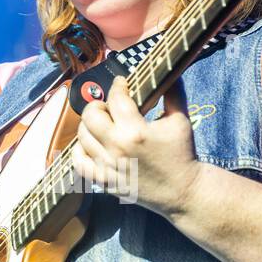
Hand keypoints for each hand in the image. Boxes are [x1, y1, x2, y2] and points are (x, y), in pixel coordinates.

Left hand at [73, 75, 203, 217]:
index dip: (118, 85)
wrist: (182, 192)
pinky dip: (80, 150)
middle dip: (99, 104)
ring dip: (90, 124)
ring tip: (102, 123)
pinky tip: (92, 143)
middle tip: (109, 105)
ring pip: (82, 136)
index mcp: (136, 131)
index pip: (116, 98)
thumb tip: (169, 69)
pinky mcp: (104, 181)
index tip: (121, 83)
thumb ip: (173, 92)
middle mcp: (118, 148)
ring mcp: (108, 166)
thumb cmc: (182, 154)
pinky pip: (78, 162)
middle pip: (90, 114)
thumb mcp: (181, 120)